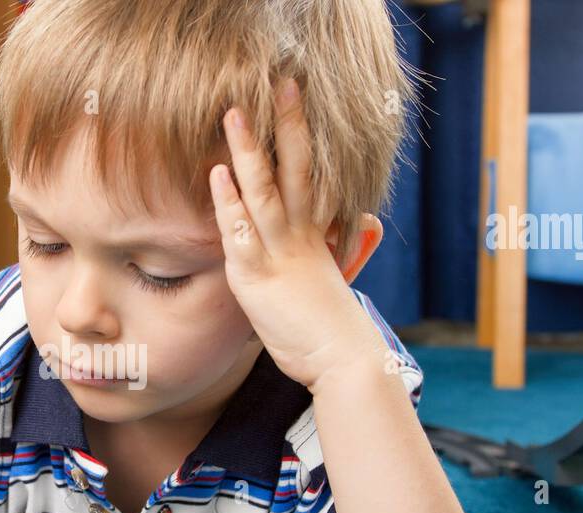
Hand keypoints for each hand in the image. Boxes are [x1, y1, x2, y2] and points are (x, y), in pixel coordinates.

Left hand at [209, 77, 389, 390]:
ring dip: (249, 150)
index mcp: (317, 234)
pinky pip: (242, 233)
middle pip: (296, 168)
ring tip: (235, 113)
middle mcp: (302, 235)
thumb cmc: (332, 330)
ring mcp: (281, 253)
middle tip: (283, 84)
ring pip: (265, 191)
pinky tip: (218, 174)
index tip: (296, 105)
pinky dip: (229, 202)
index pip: (311, 176)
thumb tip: (364, 225)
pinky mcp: (259, 278)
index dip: (302, 140)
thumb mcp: (332, 280)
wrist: (346, 360)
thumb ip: (335, 250)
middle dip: (289, 125)